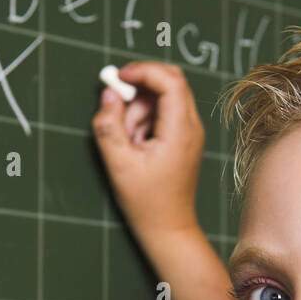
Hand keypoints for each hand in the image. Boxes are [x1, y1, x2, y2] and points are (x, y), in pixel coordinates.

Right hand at [90, 61, 206, 241]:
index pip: (170, 80)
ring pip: (164, 97)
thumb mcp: (119, 164)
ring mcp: (190, 132)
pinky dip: (145, 120)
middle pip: (171, 81)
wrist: (168, 228)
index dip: (143, 71)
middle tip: (119, 110)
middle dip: (140, 88)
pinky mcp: (183, 137)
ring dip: (139, 109)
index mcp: (180, 131)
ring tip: (129, 142)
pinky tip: (137, 145)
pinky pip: (163, 113)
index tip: (119, 78)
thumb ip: (109, 126)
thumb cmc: (146, 202)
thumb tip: (109, 93)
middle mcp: (191, 127)